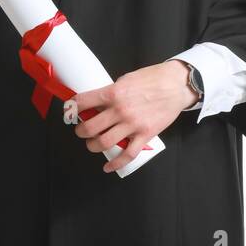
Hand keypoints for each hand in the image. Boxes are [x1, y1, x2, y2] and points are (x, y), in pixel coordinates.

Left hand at [71, 60, 197, 173]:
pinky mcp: (145, 135)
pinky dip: (115, 164)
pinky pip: (127, 154)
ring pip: (104, 143)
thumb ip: (111, 92)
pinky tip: (108, 167)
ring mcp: (132, 125)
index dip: (72, 108)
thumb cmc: (152, 78)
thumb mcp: (126, 79)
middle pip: (90, 128)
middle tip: (81, 131)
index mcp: (113, 93)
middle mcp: (120, 110)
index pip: (83, 102)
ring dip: (93, 146)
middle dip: (81, 131)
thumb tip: (97, 103)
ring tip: (92, 144)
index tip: (70, 111)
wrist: (175, 85)